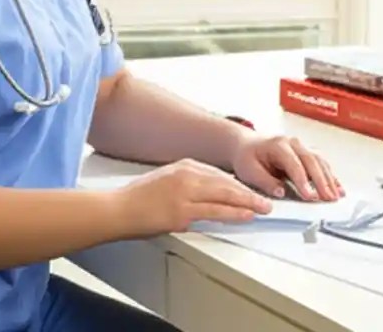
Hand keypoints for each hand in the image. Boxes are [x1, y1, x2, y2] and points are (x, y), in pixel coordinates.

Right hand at [112, 159, 272, 236]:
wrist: (117, 210)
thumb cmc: (137, 199)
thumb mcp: (165, 181)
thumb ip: (187, 185)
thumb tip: (208, 195)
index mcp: (183, 166)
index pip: (218, 174)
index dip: (237, 184)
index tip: (250, 192)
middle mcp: (187, 175)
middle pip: (226, 183)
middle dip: (248, 193)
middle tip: (266, 200)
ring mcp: (185, 193)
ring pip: (225, 196)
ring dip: (248, 203)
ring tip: (263, 208)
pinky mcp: (182, 211)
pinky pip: (215, 211)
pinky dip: (234, 213)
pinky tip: (246, 215)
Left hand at [230, 134, 344, 201]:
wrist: (247, 145)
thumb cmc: (248, 157)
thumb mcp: (249, 171)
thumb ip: (265, 182)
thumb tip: (281, 192)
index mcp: (278, 145)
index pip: (294, 164)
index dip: (303, 181)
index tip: (309, 196)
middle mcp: (293, 143)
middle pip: (311, 161)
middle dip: (321, 181)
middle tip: (328, 198)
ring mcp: (302, 147)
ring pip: (320, 162)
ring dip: (329, 179)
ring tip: (335, 196)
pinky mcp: (306, 154)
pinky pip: (322, 164)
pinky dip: (330, 177)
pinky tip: (337, 188)